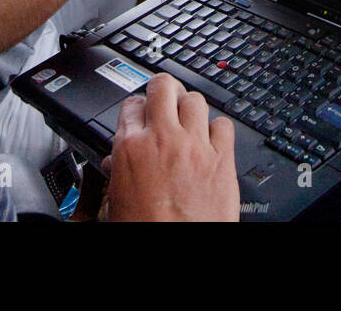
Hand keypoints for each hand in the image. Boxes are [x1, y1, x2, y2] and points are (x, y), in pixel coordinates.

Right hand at [103, 74, 238, 220]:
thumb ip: (118, 172)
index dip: (137, 106)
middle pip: (164, 86)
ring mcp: (195, 147)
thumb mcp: (117, 200)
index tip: (141, 112)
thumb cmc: (147, 230)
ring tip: (188, 120)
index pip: (131, 104)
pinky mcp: (221, 160)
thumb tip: (116, 163)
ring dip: (190, 107)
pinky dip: (218, 129)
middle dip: (163, 90)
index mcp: (130, 148)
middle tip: (165, 100)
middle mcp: (163, 140)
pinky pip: (224, 125)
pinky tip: (211, 140)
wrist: (178, 254)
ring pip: (196, 100)